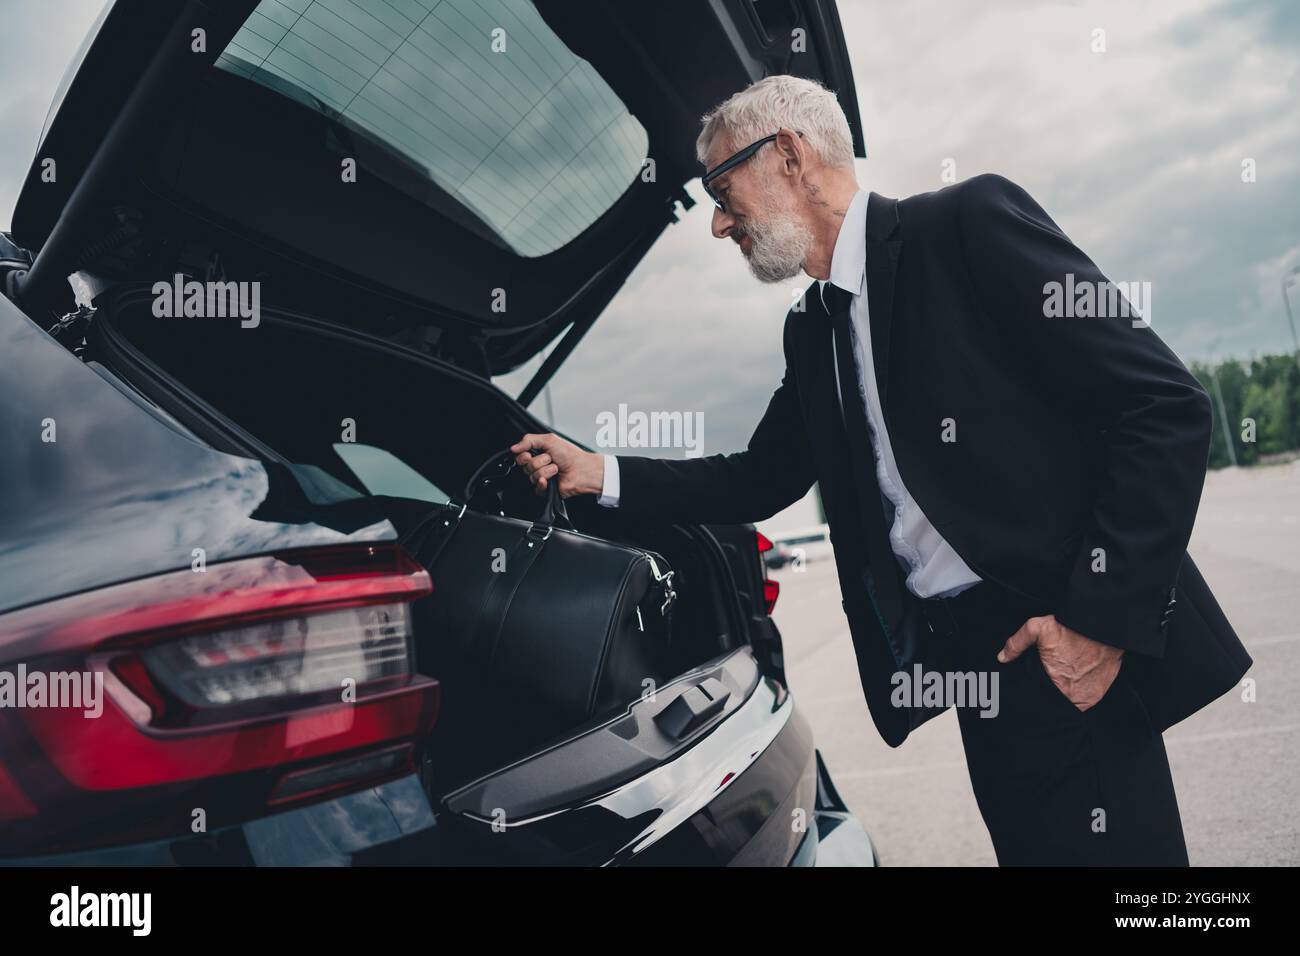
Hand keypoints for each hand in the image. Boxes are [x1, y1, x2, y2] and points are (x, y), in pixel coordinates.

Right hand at [510, 433, 604, 497]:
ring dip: (546, 470)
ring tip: (556, 468)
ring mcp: (541, 478)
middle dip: (538, 461)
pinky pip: (536, 487)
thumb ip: (528, 440)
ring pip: (531, 476)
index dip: (524, 455)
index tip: (531, 452)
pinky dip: (544, 482)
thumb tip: (513, 447)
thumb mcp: (548, 439)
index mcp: (537, 454)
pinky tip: (551, 479)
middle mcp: (538, 466)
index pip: (519, 456)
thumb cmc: (570, 454)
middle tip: (550, 459)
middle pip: (524, 466)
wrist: (581, 469)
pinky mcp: (545, 489)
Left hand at [997, 614, 1122, 711]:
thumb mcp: (1037, 627)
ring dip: (1061, 698)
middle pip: (1052, 702)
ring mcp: (1086, 696)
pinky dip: (1076, 696)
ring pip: (1067, 705)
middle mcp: (1070, 694)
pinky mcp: (1097, 694)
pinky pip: (1083, 703)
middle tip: (1044, 682)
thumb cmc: (1072, 627)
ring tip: (1057, 684)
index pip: (1037, 696)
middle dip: (1045, 695)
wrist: (1102, 627)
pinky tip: (1070, 685)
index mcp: (1053, 681)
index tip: (1031, 686)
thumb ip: (1017, 643)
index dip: (1032, 692)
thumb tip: (1003, 657)